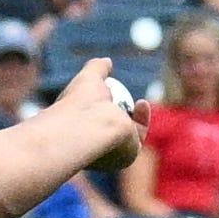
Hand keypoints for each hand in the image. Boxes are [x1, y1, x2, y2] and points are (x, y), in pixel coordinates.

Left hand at [53, 57, 146, 172]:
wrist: (89, 125)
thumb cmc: (81, 102)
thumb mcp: (88, 79)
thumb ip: (97, 69)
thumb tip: (107, 62)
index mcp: (76, 135)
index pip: (93, 121)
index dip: (104, 106)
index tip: (111, 93)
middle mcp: (90, 149)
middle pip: (112, 131)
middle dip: (121, 114)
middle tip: (128, 100)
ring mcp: (108, 155)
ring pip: (127, 136)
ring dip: (136, 119)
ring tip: (139, 103)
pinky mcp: (126, 156)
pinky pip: (138, 137)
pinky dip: (142, 120)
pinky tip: (142, 104)